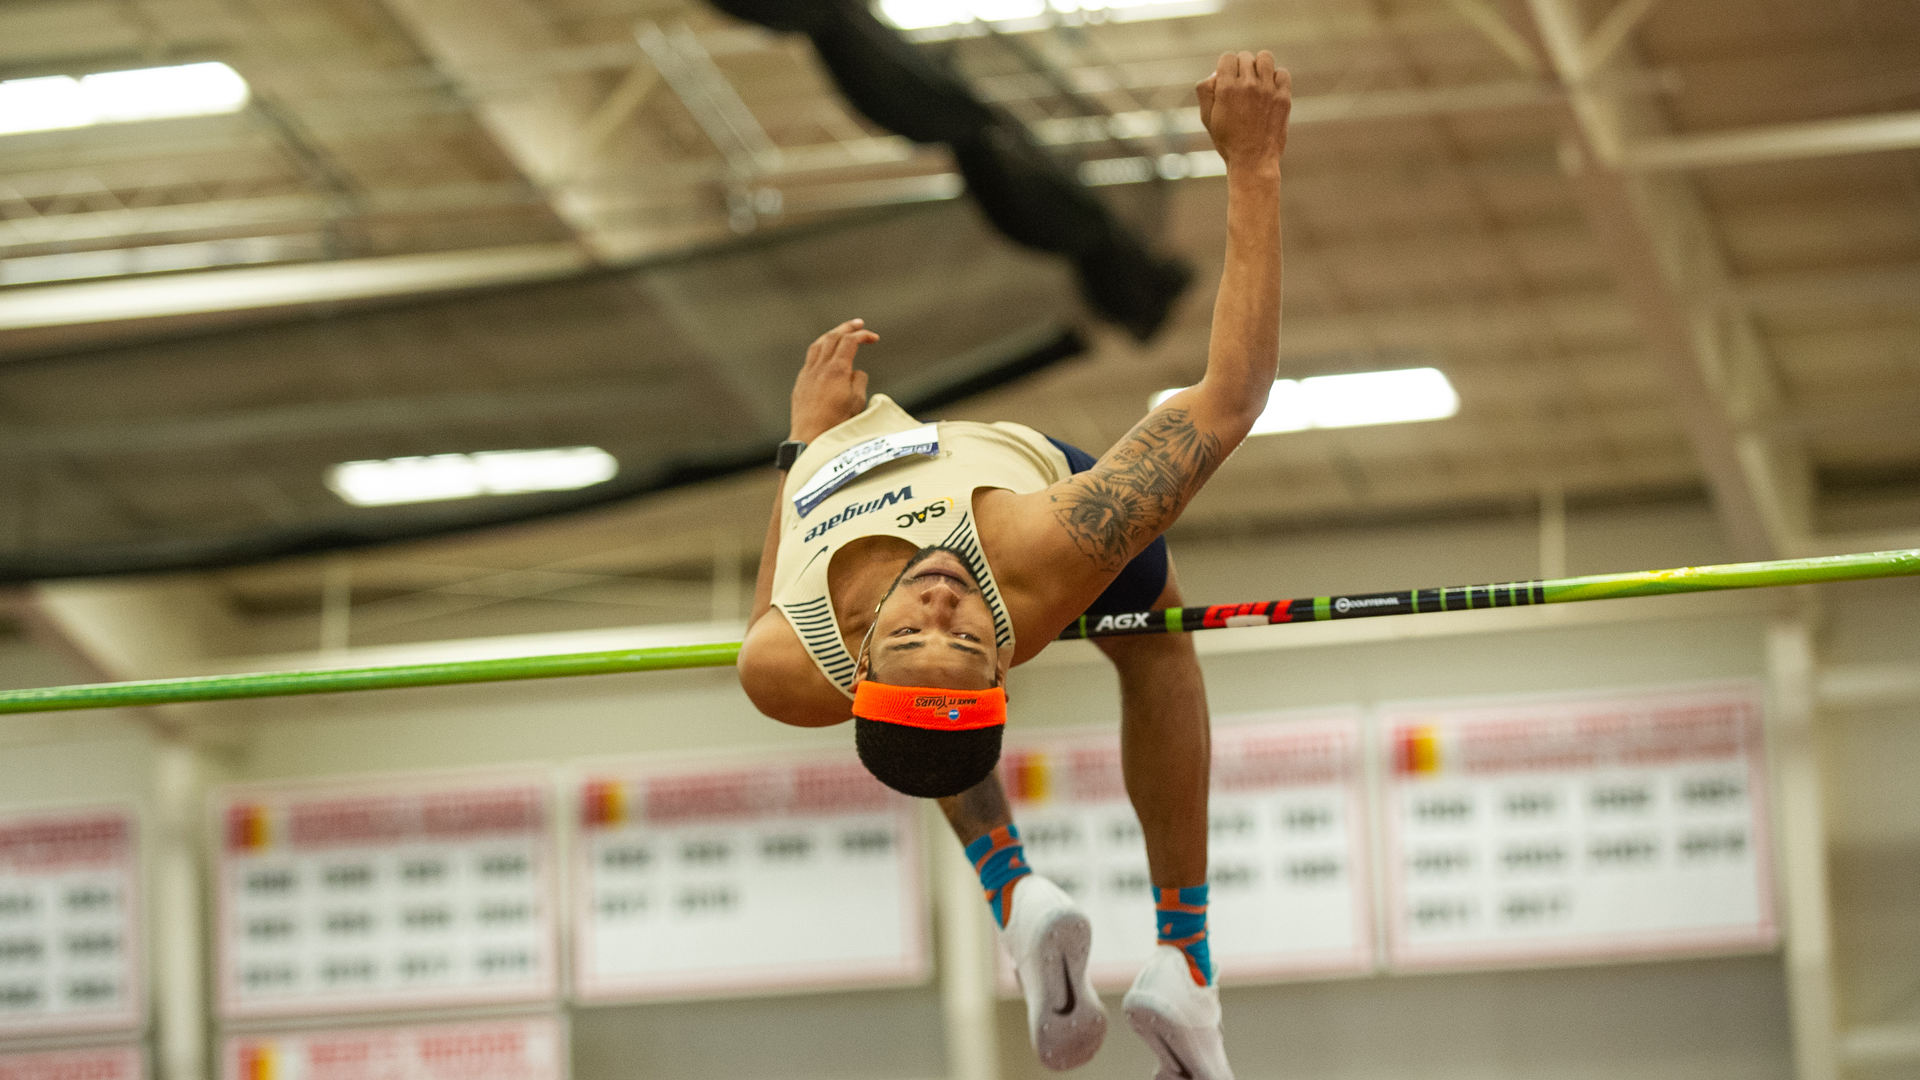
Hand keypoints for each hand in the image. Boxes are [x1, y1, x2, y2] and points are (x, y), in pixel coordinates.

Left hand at [789, 318, 875, 442]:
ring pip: (818, 345)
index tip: (874, 338)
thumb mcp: (857, 403)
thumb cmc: (836, 425)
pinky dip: (820, 349)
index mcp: (836, 370)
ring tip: (840, 333)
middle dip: (847, 328)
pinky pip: (810, 358)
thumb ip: (859, 381)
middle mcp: (820, 368)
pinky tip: (825, 354)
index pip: (850, 342)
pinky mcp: (800, 383)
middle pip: (832, 337)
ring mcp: (807, 374)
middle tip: (858, 324)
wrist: (809, 439)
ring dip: (831, 335)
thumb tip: (856, 372)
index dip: (863, 335)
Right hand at [1195, 51, 1290, 170]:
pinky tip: (1270, 89)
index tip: (1227, 78)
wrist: (1253, 161)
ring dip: (1259, 66)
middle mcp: (1248, 85)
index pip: (1228, 57)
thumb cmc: (1227, 141)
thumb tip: (1214, 74)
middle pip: (1245, 57)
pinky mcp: (1283, 98)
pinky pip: (1282, 73)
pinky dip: (1276, 77)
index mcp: (1227, 88)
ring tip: (1257, 80)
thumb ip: (1205, 91)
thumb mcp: (1207, 118)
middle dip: (1241, 67)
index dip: (1226, 66)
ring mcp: (1268, 90)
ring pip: (1265, 58)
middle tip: (1241, 84)